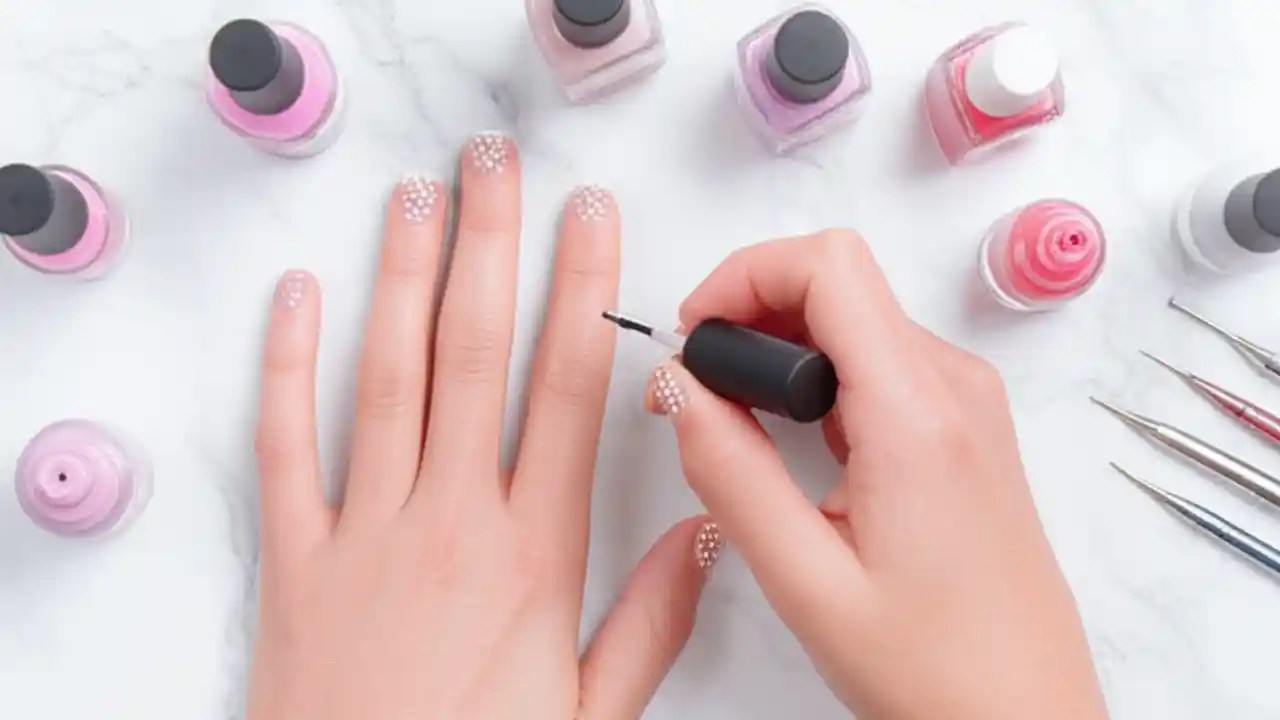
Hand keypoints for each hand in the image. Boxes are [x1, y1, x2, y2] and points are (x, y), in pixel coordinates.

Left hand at [247, 136, 719, 719]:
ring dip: (406, 276)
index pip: (570, 391)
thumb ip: (651, 620)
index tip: (591, 222)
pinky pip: (286, 444)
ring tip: (418, 197)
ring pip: (388, 376)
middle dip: (491, 245)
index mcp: (532, 555)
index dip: (583, 291)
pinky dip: (287, 365)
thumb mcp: (593, 715)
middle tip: (497, 165)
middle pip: (475, 353)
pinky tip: (300, 299)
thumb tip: (706, 534)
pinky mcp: (295, 557)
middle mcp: (450, 521)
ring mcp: (365, 531)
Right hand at [648, 231, 1107, 718]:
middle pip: (840, 281)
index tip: (695, 334)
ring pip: (857, 318)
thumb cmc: (937, 670)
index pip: (829, 265)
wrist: (1027, 717)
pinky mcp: (965, 427)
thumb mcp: (806, 580)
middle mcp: (956, 389)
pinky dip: (820, 377)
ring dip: (784, 348)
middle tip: (699, 387)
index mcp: (918, 416)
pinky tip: (794, 442)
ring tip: (736, 424)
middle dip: (753, 310)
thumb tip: (679, 388)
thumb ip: (730, 473)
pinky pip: (882, 361)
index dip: (745, 275)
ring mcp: (968, 404)